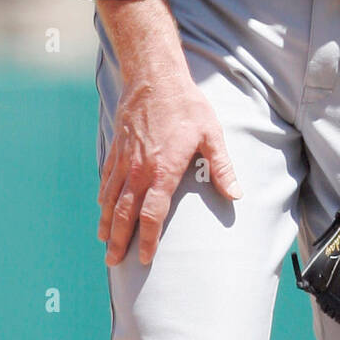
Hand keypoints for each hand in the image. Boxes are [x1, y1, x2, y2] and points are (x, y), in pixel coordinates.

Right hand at [97, 70, 240, 266]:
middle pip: (125, 213)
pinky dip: (104, 196)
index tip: (145, 259)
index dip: (148, 239)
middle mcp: (140, 169)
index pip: (152, 215)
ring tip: (104, 242)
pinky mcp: (117, 147)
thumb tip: (236, 194)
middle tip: (113, 262)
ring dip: (107, 222)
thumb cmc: (187, 105)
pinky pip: (107, 178)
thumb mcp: (211, 134)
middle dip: (119, 240)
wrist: (154, 77)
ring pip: (112, 198)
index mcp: (164, 170)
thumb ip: (222, 167)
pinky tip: (103, 207)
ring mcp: (125, 159)